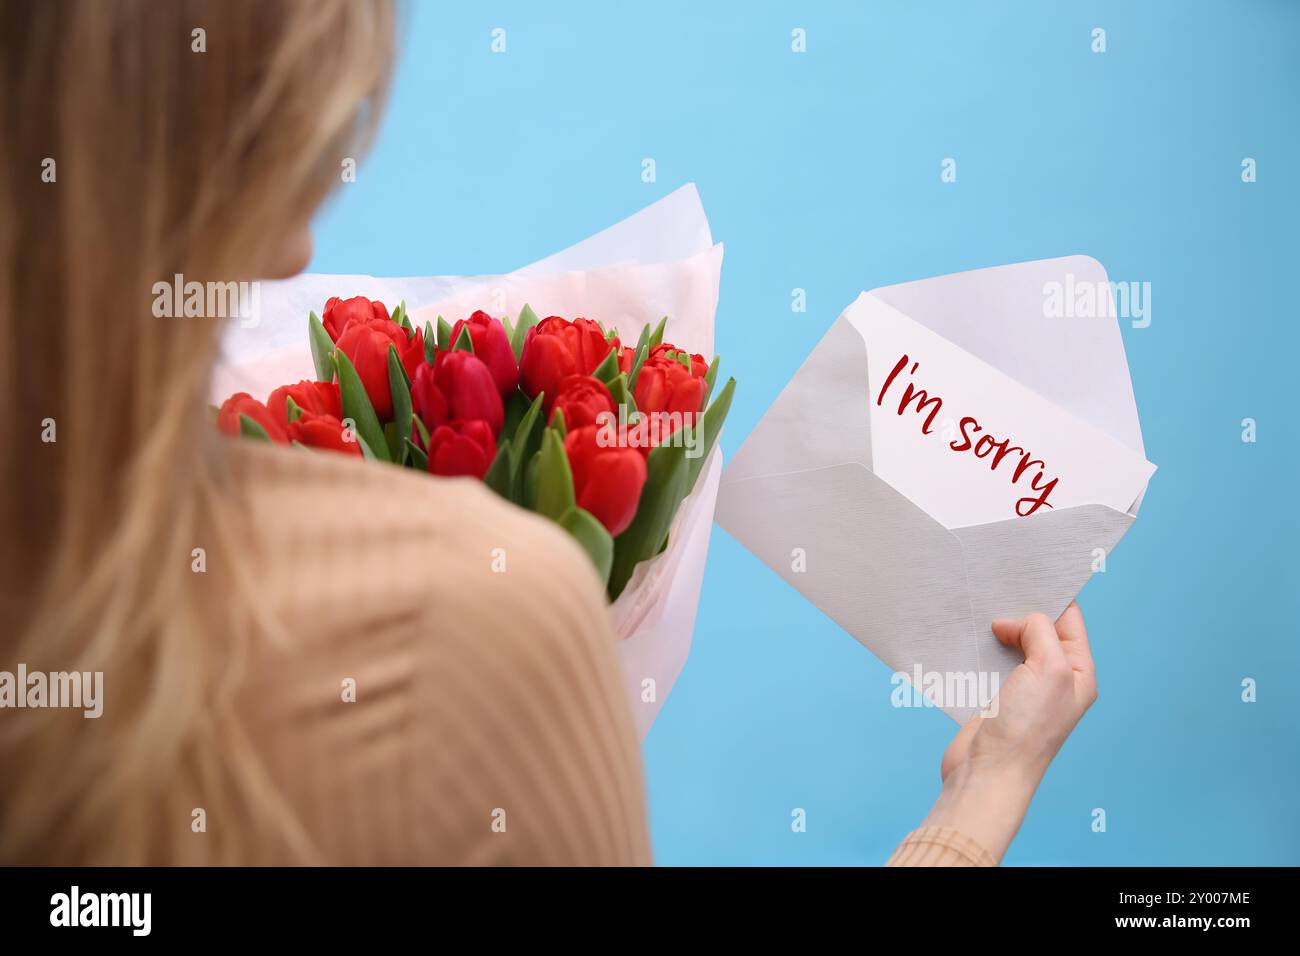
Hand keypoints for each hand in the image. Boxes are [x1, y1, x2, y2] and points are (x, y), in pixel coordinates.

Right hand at [916, 602, 1096, 860]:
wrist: (986, 773)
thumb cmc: (1026, 729)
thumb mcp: (1049, 670)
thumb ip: (1039, 633)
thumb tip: (1011, 623)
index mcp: (1078, 674)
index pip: (1069, 622)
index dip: (1051, 598)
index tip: (1027, 574)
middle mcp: (1054, 680)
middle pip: (1039, 630)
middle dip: (1020, 611)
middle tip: (998, 588)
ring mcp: (1023, 689)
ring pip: (1012, 644)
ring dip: (997, 628)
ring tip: (980, 608)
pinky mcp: (994, 695)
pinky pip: (990, 660)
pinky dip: (980, 646)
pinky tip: (968, 635)